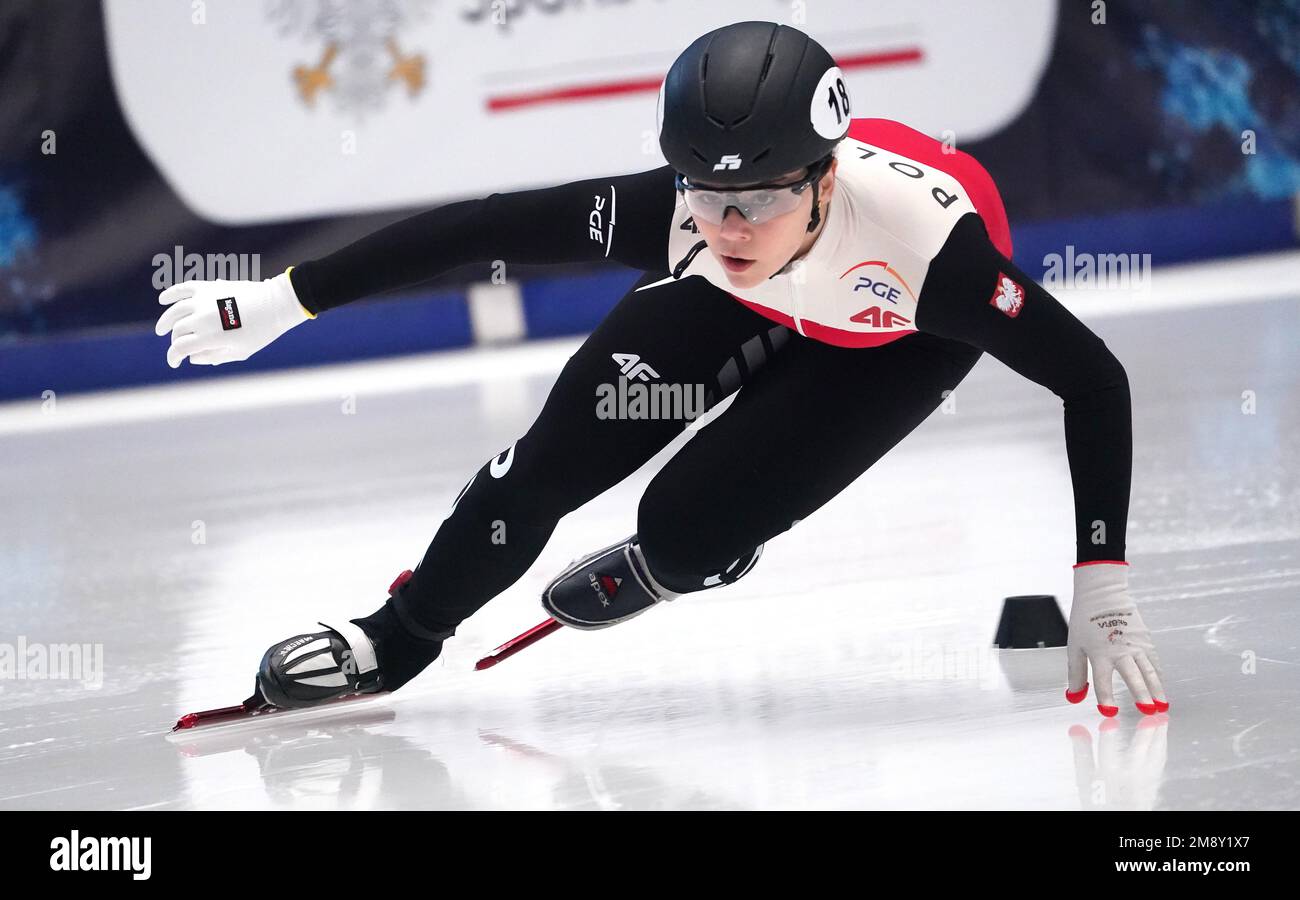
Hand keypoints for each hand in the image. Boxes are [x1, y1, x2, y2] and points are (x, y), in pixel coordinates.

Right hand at [155, 269, 312, 367]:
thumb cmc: (260, 333)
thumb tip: (192, 358)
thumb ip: (214, 357)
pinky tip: (162, 300)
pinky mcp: (209, 287)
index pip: (180, 348)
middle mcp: (203, 318)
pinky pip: (184, 288)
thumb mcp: (240, 352)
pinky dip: (171, 294)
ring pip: (175, 311)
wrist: (275, 305)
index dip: (174, 357)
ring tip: (161, 329)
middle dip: (176, 341)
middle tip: (180, 346)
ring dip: (166, 321)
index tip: (175, 363)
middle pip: (178, 331)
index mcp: (210, 337)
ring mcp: (204, 300)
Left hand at [1066, 561, 1168, 716]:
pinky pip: (1153, 661)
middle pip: (1133, 677)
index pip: (1102, 681)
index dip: (1106, 698)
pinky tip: (1160, 687)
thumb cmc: (1085, 620)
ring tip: (1162, 706)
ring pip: (1149, 671)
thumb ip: (1075, 674)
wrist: (1103, 593)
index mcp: (1099, 653)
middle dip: (1142, 696)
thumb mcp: (1074, 647)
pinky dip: (1158, 675)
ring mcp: (1135, 644)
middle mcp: (1119, 650)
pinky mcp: (1145, 639)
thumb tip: (1073, 698)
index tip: (1110, 712)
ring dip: (1157, 690)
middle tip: (1150, 712)